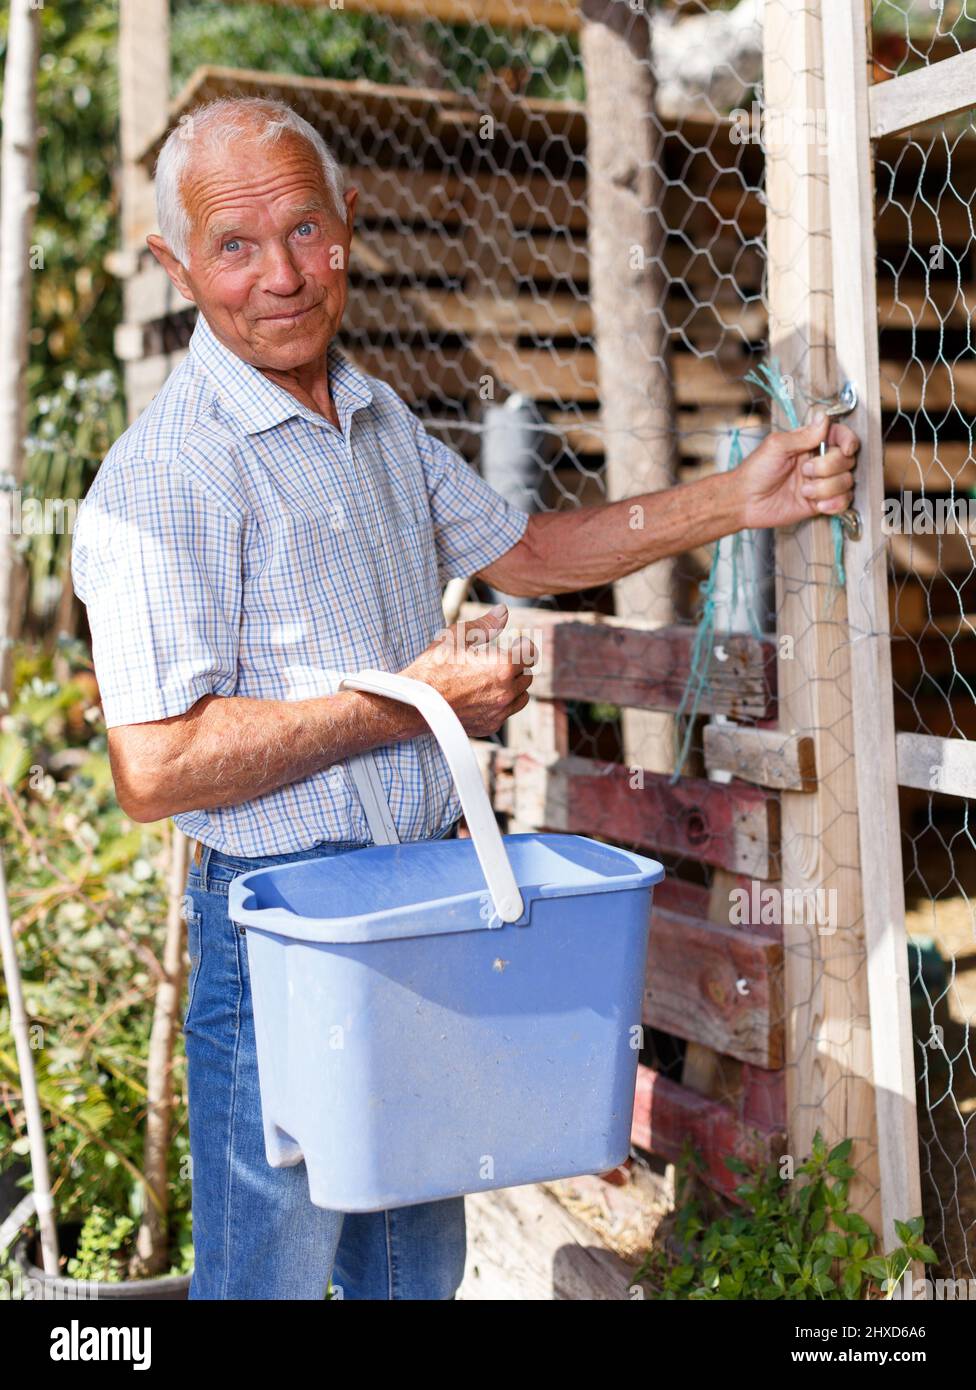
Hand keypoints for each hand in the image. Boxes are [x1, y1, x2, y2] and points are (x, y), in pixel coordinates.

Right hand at [399, 603, 537, 736]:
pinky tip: (481, 697)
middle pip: (527, 676)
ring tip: (492, 679)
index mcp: (504, 666)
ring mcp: (499, 712)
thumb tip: (503, 611)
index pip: (530, 654)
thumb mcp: (456, 637)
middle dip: (516, 667)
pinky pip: (506, 713)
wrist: (415, 703)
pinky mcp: (490, 726)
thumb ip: (485, 624)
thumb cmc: (433, 667)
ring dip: (513, 687)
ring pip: (521, 697)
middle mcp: (507, 691)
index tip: (514, 644)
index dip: (522, 646)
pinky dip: (500, 705)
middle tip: (496, 661)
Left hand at [737, 414, 858, 529]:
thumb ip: (803, 435)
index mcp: (810, 443)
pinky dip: (833, 504)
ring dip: (827, 488)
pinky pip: (843, 502)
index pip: (841, 436)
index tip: (845, 449)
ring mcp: (821, 483)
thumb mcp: (776, 446)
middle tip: (805, 471)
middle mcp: (819, 462)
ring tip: (804, 491)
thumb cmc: (755, 471)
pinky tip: (816, 504)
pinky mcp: (820, 503)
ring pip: (847, 482)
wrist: (744, 502)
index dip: (849, 441)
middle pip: (847, 460)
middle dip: (829, 467)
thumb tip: (824, 418)